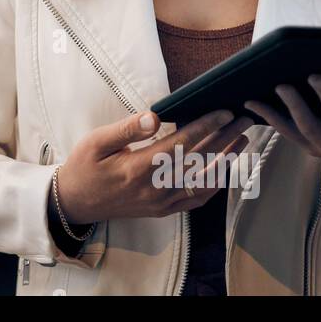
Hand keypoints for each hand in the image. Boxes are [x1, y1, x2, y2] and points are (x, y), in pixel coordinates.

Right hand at [55, 108, 252, 224]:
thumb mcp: (96, 141)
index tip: (224, 112)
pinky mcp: (162, 209)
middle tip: (245, 121)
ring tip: (242, 141)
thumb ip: (126, 129)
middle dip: (225, 139)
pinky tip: (224, 170)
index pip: (181, 144)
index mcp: (138, 168)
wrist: (75, 202)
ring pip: (202, 182)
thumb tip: (153, 117)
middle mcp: (154, 187)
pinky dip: (213, 186)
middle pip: (199, 161)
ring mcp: (160, 202)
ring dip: (226, 161)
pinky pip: (195, 200)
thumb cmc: (84, 166)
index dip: (206, 127)